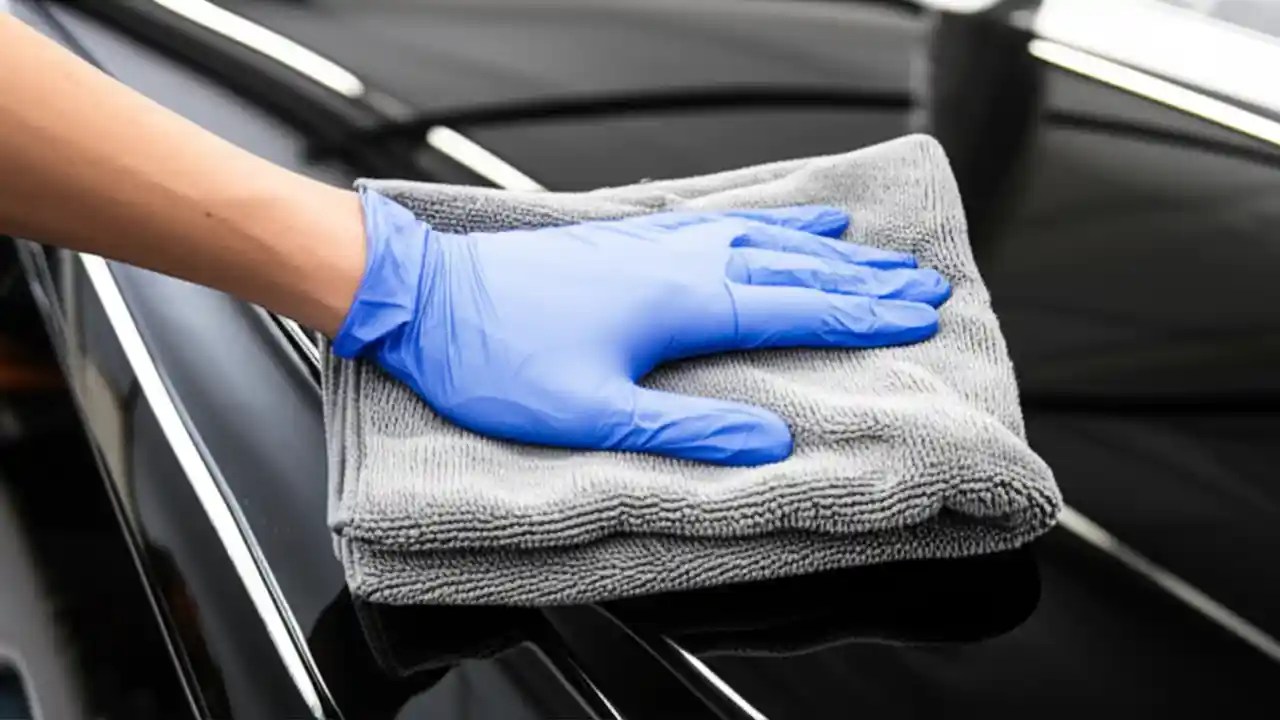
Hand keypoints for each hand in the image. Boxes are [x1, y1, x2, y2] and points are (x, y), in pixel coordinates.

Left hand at [334, 190, 949, 464]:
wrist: (426, 296)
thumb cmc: (497, 359)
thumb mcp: (590, 414)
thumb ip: (685, 430)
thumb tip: (767, 443)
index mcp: (682, 303)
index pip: (795, 307)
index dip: (860, 314)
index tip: (916, 314)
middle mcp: (680, 262)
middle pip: (794, 266)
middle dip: (862, 278)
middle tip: (921, 283)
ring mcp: (655, 244)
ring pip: (762, 239)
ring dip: (824, 246)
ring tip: (871, 245)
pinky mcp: (629, 240)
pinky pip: (716, 221)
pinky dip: (761, 220)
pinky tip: (777, 221)